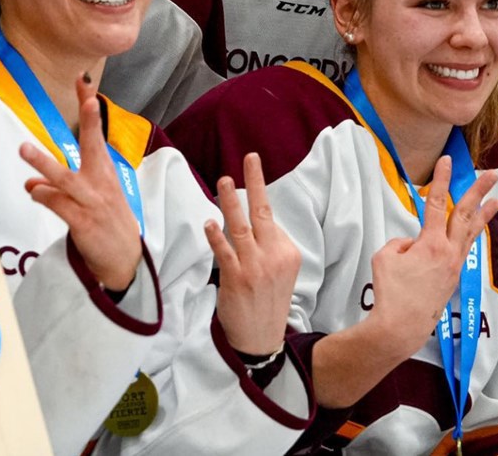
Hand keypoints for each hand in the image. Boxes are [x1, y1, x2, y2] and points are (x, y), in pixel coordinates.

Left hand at [19, 75, 143, 290]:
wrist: (124, 262)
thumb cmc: (106, 226)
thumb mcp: (89, 202)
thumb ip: (59, 189)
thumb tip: (30, 182)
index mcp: (105, 174)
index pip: (97, 136)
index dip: (90, 109)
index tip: (84, 83)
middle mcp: (101, 184)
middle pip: (94, 147)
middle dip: (91, 121)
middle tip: (89, 99)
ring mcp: (93, 202)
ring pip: (65, 178)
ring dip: (43, 163)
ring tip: (24, 148)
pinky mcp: (83, 222)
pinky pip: (57, 203)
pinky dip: (42, 195)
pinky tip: (34, 191)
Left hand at [207, 153, 301, 355]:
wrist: (261, 338)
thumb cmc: (267, 303)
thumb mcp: (281, 273)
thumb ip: (270, 247)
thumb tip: (254, 223)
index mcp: (288, 252)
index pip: (269, 219)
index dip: (256, 198)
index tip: (250, 172)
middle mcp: (274, 256)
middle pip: (263, 212)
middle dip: (255, 182)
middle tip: (249, 158)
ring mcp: (255, 267)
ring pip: (241, 226)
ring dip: (230, 202)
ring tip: (223, 180)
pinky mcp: (236, 279)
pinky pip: (224, 252)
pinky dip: (216, 236)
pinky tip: (209, 223)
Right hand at [367, 159, 497, 355]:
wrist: (401, 326)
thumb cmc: (390, 291)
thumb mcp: (385, 256)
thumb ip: (401, 242)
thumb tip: (413, 244)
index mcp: (431, 243)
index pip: (436, 203)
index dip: (440, 180)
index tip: (446, 161)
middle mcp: (449, 253)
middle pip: (465, 215)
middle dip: (479, 192)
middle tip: (493, 175)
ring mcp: (453, 267)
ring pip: (471, 234)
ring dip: (483, 215)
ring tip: (495, 201)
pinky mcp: (452, 279)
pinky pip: (464, 250)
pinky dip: (470, 236)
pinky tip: (470, 233)